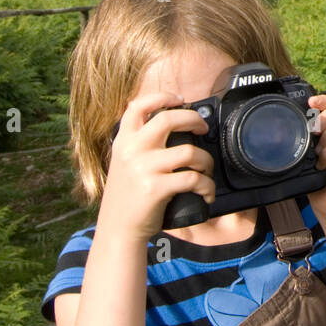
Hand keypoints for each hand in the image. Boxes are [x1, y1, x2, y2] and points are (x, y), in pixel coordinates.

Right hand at [96, 90, 213, 241]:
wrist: (118, 228)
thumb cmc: (128, 196)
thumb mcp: (124, 162)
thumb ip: (139, 144)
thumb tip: (171, 124)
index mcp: (123, 141)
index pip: (138, 106)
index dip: (162, 97)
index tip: (180, 99)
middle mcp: (131, 150)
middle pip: (168, 119)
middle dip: (194, 120)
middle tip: (203, 129)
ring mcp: (143, 168)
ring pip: (189, 152)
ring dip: (206, 161)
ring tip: (206, 171)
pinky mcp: (155, 188)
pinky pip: (193, 179)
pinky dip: (207, 186)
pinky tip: (206, 193)